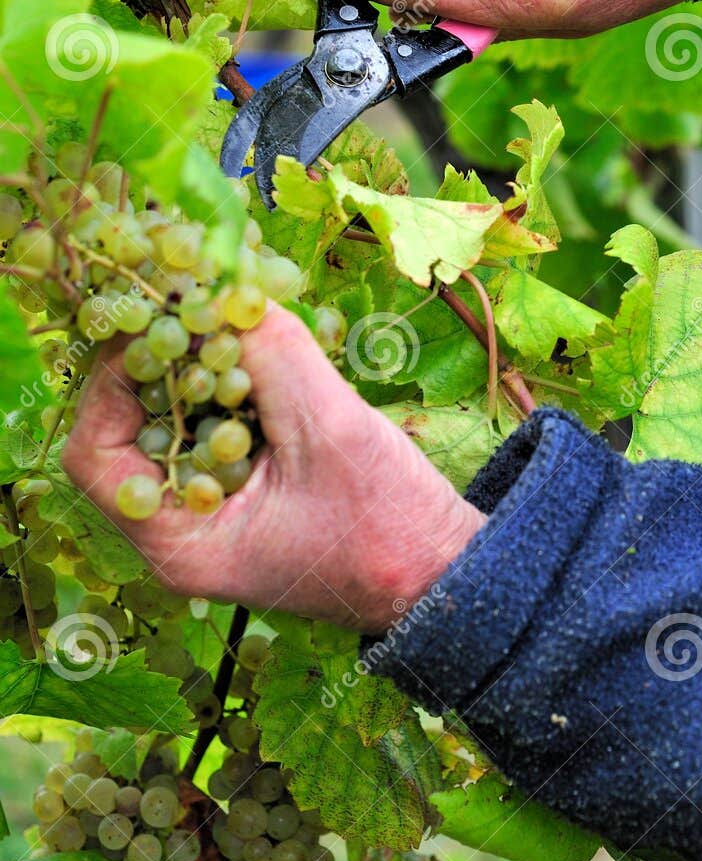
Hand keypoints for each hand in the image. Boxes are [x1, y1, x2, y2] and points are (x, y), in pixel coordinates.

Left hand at [62, 306, 484, 633]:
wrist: (447, 574)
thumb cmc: (390, 525)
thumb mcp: (332, 432)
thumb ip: (275, 358)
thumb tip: (225, 286)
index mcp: (180, 544)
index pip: (96, 455)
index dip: (111, 381)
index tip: (155, 322)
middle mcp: (183, 534)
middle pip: (130, 431)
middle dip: (158, 361)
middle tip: (191, 302)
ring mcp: (216, 513)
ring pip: (174, 422)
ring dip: (198, 366)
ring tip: (231, 317)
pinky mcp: (250, 492)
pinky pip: (217, 427)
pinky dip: (232, 384)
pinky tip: (263, 349)